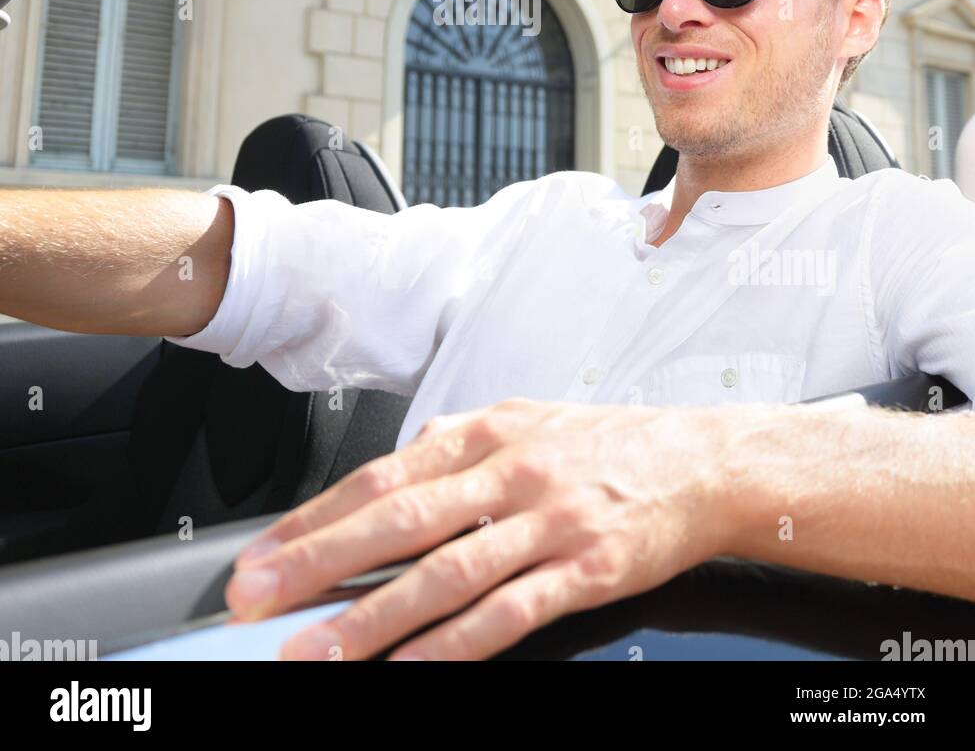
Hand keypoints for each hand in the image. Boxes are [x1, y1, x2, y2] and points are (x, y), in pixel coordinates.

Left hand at [224, 397, 734, 660]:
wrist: (702, 462)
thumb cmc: (609, 442)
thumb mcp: (526, 417)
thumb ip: (459, 437)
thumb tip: (398, 457)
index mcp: (487, 432)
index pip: (381, 477)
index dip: (315, 517)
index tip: (264, 553)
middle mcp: (509, 471)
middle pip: (397, 521)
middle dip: (317, 563)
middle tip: (256, 599)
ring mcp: (547, 522)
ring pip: (444, 573)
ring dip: (371, 616)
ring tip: (315, 650)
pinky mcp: (584, 570)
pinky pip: (509, 612)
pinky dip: (454, 644)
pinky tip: (410, 667)